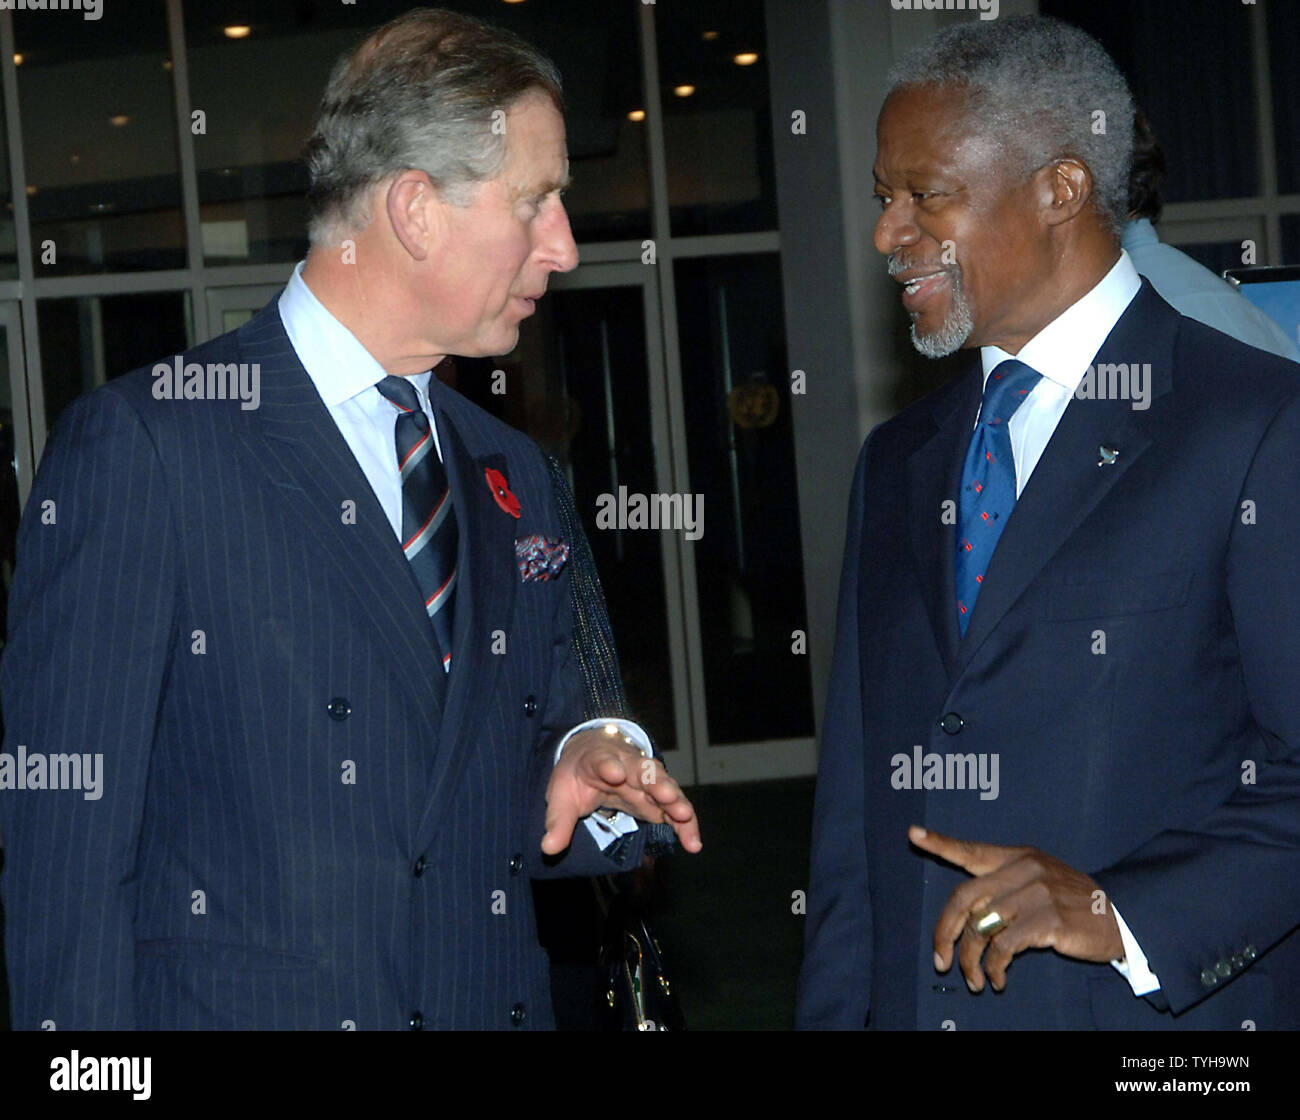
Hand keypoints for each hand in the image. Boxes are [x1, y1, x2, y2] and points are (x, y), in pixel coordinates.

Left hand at [543, 729, 701, 854]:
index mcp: (599, 760)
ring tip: (684, 816)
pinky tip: (693, 843)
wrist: (596, 756)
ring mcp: (647, 780)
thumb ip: (558, 822)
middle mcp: (628, 766)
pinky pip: (676, 809)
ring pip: (665, 787)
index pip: (603, 761)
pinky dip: (687, 824)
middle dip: (656, 782)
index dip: (608, 767)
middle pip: (644, 771)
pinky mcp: (659, 797)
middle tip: (666, 795)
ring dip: (676, 801)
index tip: (614, 773)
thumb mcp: (562, 796)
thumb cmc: (579, 776)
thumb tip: (548, 849)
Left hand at [909, 825, 1122, 992]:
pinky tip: (998, 978)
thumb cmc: (1071, 902)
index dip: (940, 844)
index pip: (971, 850)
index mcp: (1017, 857)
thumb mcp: (1039, 880)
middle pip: (964, 898)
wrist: (1120, 916)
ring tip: (974, 979)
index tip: (913, 834)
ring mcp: (1036, 893)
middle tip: (940, 960)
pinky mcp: (1049, 920)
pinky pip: (1005, 946)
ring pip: (981, 927)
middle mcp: (1023, 869)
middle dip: (944, 932)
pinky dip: (996, 967)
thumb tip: (965, 919)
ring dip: (970, 960)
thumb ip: (1003, 887)